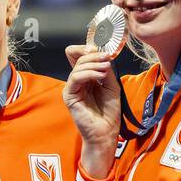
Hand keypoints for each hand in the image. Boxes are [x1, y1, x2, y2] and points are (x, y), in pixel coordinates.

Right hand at [63, 45, 121, 176]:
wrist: (106, 132)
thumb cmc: (109, 112)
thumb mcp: (111, 85)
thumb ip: (105, 70)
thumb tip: (102, 55)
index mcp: (86, 77)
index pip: (80, 55)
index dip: (88, 48)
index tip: (104, 49)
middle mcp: (77, 80)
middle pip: (77, 57)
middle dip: (93, 54)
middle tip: (106, 56)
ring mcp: (71, 88)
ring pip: (77, 66)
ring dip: (93, 63)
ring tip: (106, 67)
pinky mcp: (69, 96)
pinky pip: (75, 77)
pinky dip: (88, 73)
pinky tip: (100, 75)